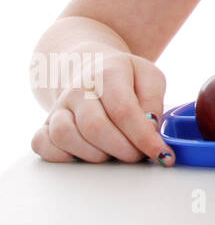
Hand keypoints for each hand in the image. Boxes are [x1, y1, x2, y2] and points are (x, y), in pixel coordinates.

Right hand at [31, 50, 173, 164]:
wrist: (91, 67)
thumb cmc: (125, 77)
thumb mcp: (149, 78)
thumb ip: (154, 100)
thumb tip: (150, 129)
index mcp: (107, 74)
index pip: (124, 110)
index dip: (144, 137)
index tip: (161, 154)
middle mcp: (77, 89)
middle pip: (94, 127)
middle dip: (122, 149)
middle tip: (138, 155)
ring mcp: (58, 106)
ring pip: (66, 137)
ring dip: (95, 154)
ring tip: (114, 152)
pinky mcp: (46, 123)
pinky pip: (43, 144)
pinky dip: (63, 156)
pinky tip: (86, 154)